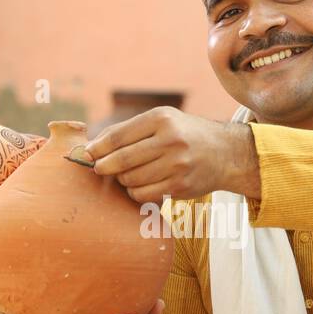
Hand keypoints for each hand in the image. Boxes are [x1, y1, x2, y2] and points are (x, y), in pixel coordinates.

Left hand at [81, 107, 259, 202]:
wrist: (225, 152)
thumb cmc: (184, 134)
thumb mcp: (162, 120)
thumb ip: (129, 130)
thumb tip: (92, 146)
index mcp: (162, 119)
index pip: (119, 136)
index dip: (98, 147)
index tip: (87, 153)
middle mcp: (171, 140)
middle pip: (123, 160)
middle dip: (104, 166)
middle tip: (98, 168)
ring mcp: (177, 165)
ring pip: (131, 179)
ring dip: (122, 179)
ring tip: (127, 174)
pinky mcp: (180, 186)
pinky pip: (143, 194)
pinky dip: (134, 192)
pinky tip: (139, 185)